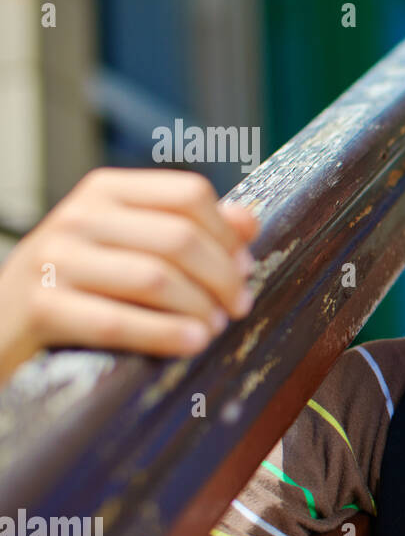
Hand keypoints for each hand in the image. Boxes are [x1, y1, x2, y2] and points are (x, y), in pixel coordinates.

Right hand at [0, 167, 259, 383]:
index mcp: (105, 191)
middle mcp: (77, 217)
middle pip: (179, 238)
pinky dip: (165, 334)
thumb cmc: (79, 286)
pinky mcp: (41, 307)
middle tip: (239, 306)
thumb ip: (187, 228)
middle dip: (222, 278)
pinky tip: (192, 343)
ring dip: (199, 308)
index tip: (244, 267)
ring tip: (215, 327)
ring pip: (155, 278)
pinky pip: (119, 321)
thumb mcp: (127, 246)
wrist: (3, 327)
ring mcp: (55, 260)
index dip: (227, 235)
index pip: (188, 195)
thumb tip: (249, 219)